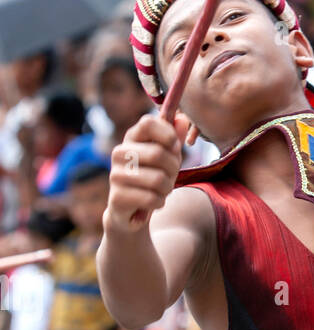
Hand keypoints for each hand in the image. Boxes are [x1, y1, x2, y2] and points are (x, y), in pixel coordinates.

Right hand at [103, 111, 189, 235]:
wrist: (132, 211)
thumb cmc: (151, 178)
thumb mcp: (166, 157)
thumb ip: (173, 139)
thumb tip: (182, 118)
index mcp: (131, 138)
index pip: (148, 123)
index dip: (167, 134)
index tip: (174, 147)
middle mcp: (119, 153)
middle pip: (158, 153)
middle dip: (173, 168)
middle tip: (171, 176)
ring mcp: (116, 175)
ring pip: (158, 179)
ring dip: (167, 189)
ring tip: (162, 190)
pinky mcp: (117, 197)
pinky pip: (151, 198)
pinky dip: (159, 202)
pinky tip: (153, 202)